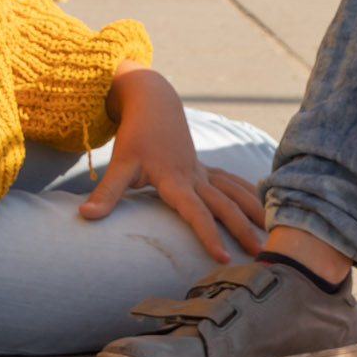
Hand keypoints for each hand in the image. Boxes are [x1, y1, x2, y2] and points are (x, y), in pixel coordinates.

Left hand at [82, 65, 265, 260]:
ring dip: (253, 211)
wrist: (152, 100)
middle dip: (242, 229)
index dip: (209, 235)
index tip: (223, 256)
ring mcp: (202, 170)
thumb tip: (86, 216)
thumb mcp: (119, 164)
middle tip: (259, 253)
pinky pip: (231, 182)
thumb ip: (107, 193)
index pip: (196, 212)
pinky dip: (247, 193)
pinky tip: (261, 205)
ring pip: (234, 192)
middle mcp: (195, 176)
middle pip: (224, 206)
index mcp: (175, 180)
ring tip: (270, 232)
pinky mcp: (204, 166)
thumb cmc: (134, 135)